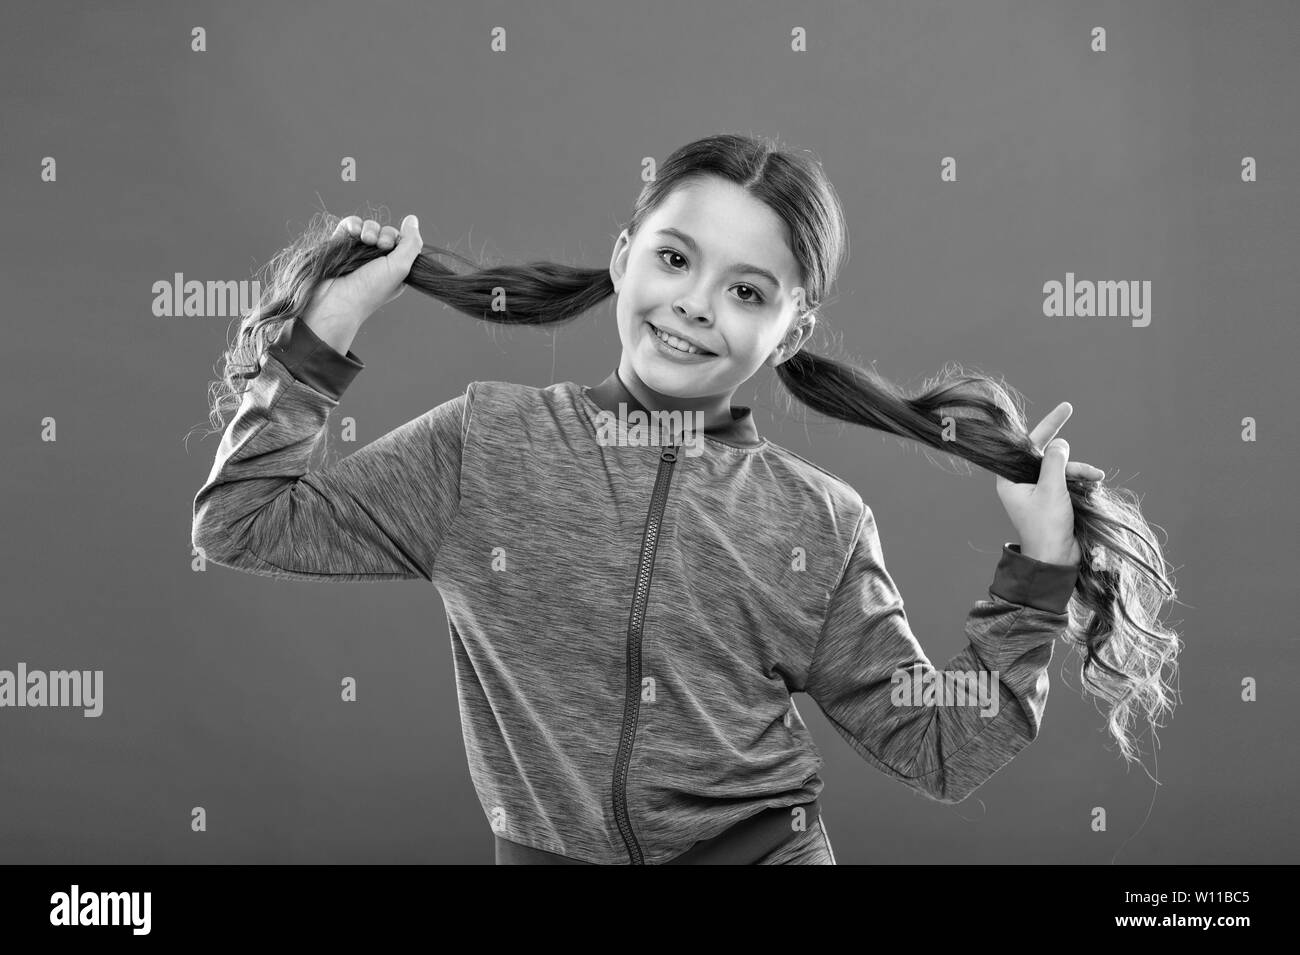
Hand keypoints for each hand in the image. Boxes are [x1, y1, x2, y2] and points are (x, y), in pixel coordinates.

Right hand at [306, 214, 422, 323]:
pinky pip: (349, 226)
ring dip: (369, 228)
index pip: (402, 242)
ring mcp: (357, 253)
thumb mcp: (400, 268)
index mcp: (394, 269)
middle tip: (378, 245)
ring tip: (364, 239)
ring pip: (368, 227)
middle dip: (384, 234)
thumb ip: (412, 243)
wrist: (336, 301)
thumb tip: (412, 219)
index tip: (392, 247)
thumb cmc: (370, 289)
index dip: (398, 238)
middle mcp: (376, 261)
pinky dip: (352, 224)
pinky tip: (353, 230)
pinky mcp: (340, 246)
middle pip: (386, 232)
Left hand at [995, 402, 1104, 564]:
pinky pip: (1068, 482)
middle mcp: (1021, 482)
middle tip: (1089, 467)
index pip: (1028, 444)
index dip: (1048, 426)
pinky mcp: (1052, 500)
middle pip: (1046, 456)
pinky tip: (1093, 486)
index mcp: (1010, 479)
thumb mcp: (1052, 489)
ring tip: (1095, 481)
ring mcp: (1037, 491)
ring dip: (1080, 473)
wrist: (1055, 559)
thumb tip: (1060, 443)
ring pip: (1061, 470)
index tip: (1066, 408)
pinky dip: (1081, 482)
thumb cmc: (1046, 526)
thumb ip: (1055, 462)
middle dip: (1069, 459)